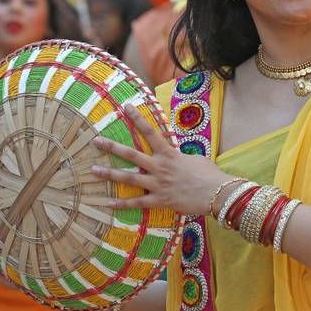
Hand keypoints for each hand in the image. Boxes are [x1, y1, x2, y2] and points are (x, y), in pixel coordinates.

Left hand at [91, 103, 231, 215]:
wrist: (217, 193)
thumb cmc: (209, 174)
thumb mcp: (194, 158)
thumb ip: (179, 156)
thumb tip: (173, 156)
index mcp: (169, 154)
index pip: (151, 132)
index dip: (137, 118)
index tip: (125, 107)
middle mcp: (160, 167)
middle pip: (132, 154)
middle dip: (112, 147)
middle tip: (96, 141)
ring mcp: (158, 184)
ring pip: (129, 178)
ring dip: (110, 174)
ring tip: (93, 171)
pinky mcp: (160, 200)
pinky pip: (138, 203)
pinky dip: (123, 204)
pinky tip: (109, 203)